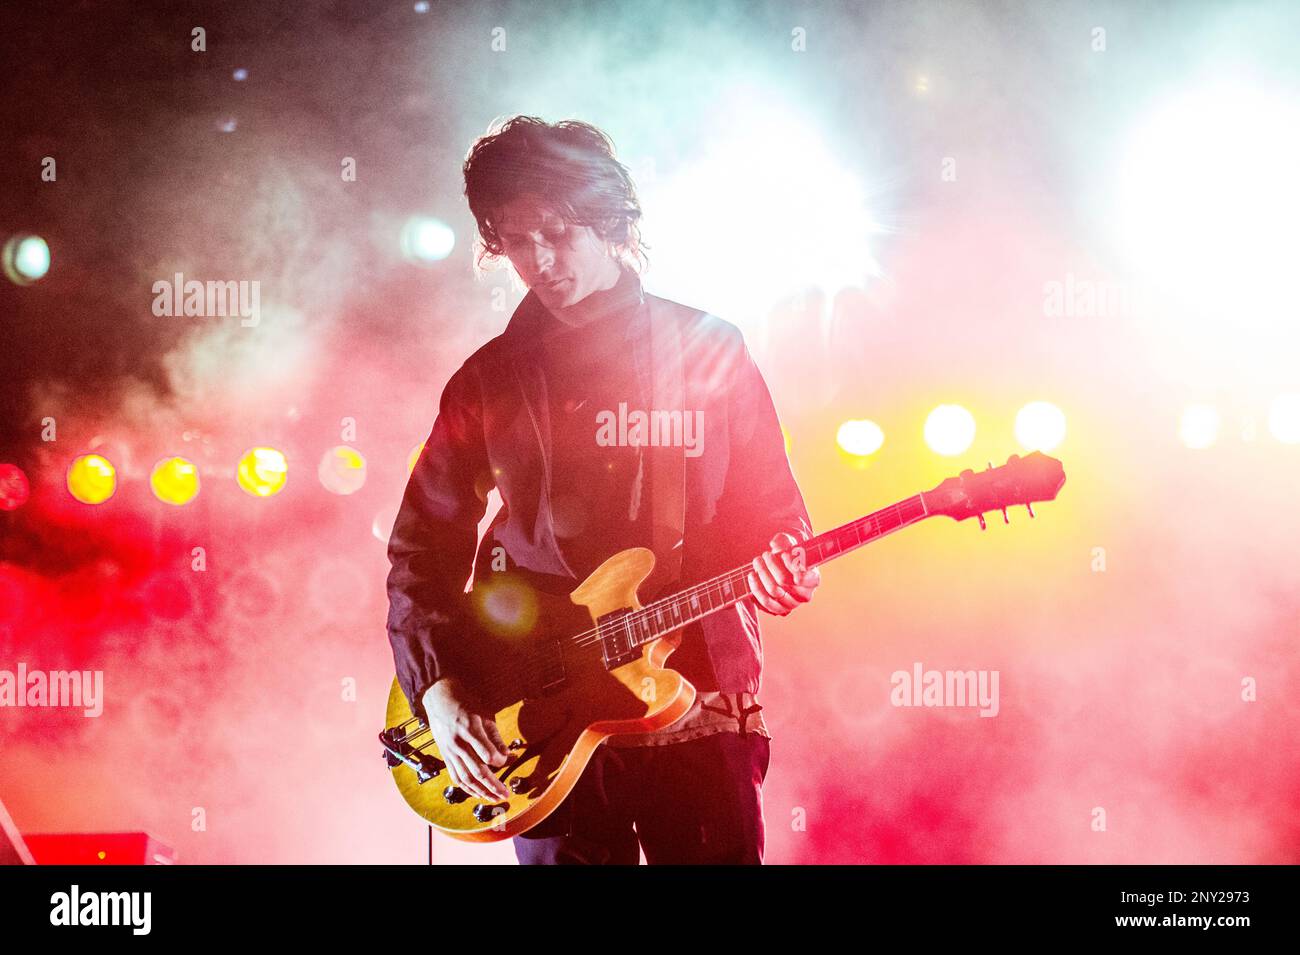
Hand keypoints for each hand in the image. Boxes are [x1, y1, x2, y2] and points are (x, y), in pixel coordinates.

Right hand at [420, 677, 511, 801]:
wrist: (439, 700)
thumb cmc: (465, 705)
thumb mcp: (484, 715)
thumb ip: (496, 737)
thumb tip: (508, 755)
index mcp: (470, 729)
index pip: (487, 754)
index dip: (500, 761)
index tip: (507, 760)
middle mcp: (458, 743)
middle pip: (477, 770)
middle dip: (493, 785)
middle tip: (505, 794)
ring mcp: (450, 752)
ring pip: (466, 778)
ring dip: (481, 791)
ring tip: (494, 798)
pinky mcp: (445, 757)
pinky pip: (455, 777)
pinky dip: (467, 788)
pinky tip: (477, 794)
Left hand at [746, 532, 819, 615]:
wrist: (783, 570)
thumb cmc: (790, 556)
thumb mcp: (790, 545)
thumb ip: (784, 541)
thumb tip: (775, 544)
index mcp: (813, 579)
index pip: (803, 576)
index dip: (792, 565)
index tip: (783, 554)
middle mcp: (805, 595)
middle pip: (784, 581)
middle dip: (772, 565)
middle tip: (765, 554)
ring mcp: (792, 604)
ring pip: (774, 591)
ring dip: (762, 574)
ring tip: (757, 562)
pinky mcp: (778, 610)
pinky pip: (765, 603)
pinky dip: (756, 588)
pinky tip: (752, 576)